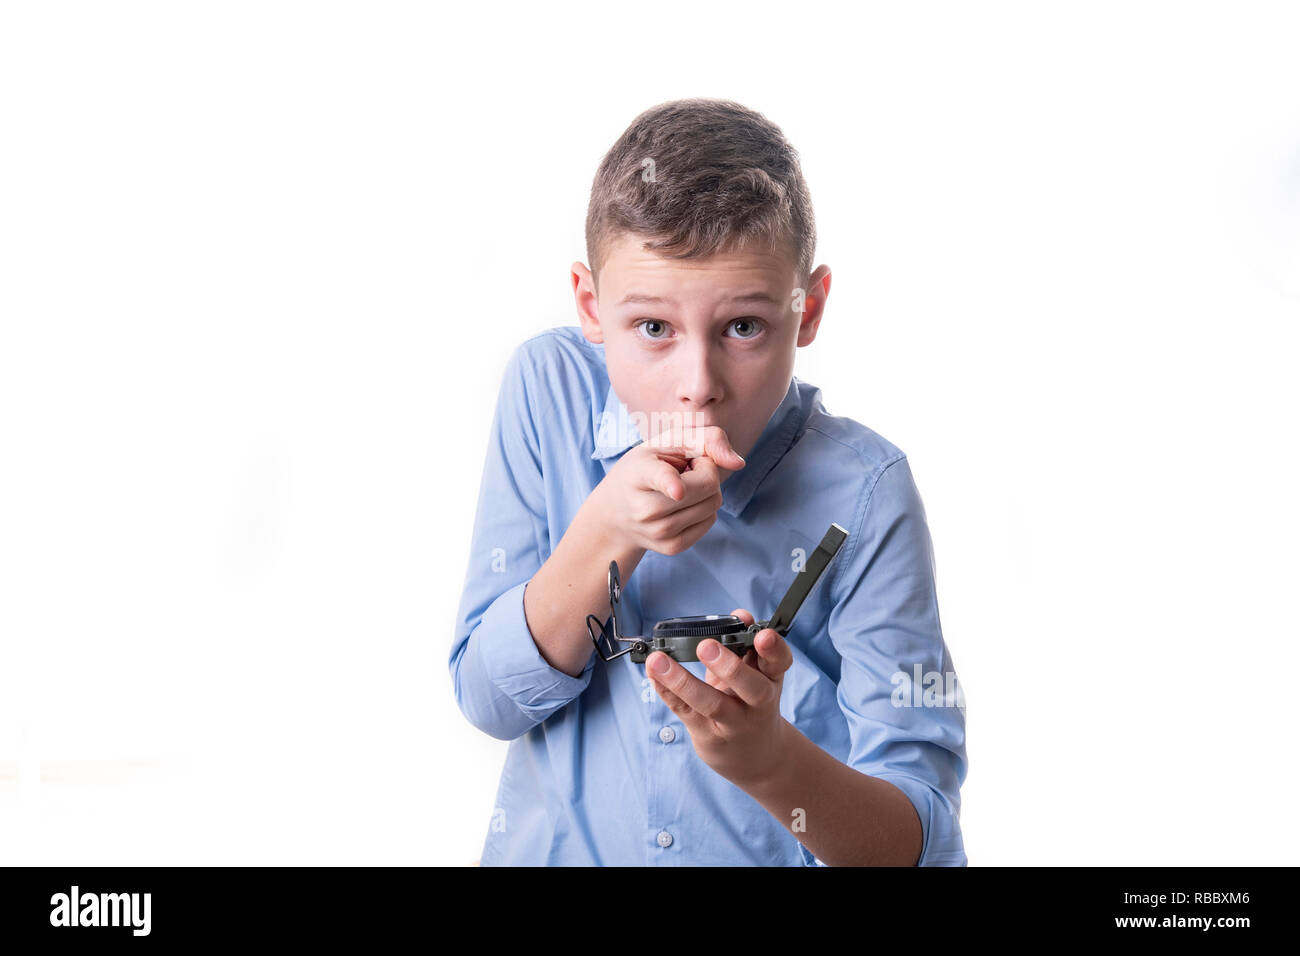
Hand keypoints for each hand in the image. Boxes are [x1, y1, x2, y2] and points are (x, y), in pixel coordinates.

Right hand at [592, 424, 744, 556]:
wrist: (615, 512)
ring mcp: (658, 532)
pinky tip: (683, 504)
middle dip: (706, 471)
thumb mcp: (666, 443)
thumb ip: (706, 439)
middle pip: (707, 487)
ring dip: (706, 490)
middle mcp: (645, 508)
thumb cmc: (645, 468)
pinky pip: (711, 520)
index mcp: (638, 474)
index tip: (677, 491)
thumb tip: (738, 464)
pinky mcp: (671, 547)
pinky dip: (704, 507)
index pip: (659, 479)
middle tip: (684, 469)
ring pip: (713, 504)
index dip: (670, 483)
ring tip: (681, 486)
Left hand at [645, 608, 793, 787]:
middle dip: (729, 667)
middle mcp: (757, 704)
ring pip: (710, 704)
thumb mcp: (758, 673)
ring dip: (682, 681)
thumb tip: (739, 614)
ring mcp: (732, 723)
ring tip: (658, 661)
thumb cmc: (752, 701)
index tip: (763, 635)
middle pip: (751, 688)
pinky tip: (652, 674)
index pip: (779, 662)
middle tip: (705, 645)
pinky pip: (684, 710)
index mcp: (771, 680)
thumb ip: (747, 642)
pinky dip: (665, 691)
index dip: (774, 648)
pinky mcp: (707, 734)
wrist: (756, 756)